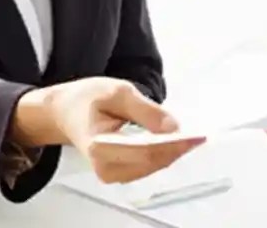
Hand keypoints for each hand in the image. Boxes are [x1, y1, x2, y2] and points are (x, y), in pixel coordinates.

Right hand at [13, 77, 203, 183]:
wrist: (65, 113)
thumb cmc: (85, 100)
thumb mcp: (117, 91)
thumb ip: (146, 111)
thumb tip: (174, 127)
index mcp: (99, 146)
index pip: (145, 150)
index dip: (174, 144)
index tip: (197, 135)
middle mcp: (104, 167)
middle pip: (152, 160)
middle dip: (178, 147)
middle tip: (201, 133)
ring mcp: (111, 174)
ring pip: (153, 165)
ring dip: (174, 151)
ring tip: (193, 135)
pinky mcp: (119, 174)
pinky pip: (148, 166)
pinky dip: (165, 153)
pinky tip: (177, 141)